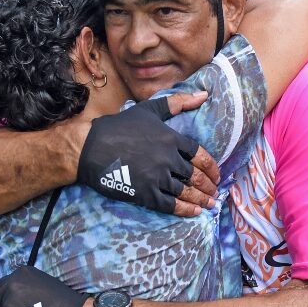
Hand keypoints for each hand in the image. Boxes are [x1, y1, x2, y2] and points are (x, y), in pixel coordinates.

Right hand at [76, 92, 219, 215]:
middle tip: (215, 192)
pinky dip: (186, 209)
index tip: (217, 174)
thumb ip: (178, 102)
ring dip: (201, 199)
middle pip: (196, 176)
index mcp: (171, 139)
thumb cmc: (119, 126)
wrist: (90, 147)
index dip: (211, 167)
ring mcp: (157, 177)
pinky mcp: (145, 193)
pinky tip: (195, 212)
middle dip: (209, 186)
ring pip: (186, 191)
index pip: (200, 155)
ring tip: (210, 204)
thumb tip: (204, 94)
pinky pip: (171, 204)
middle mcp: (168, 159)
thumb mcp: (149, 109)